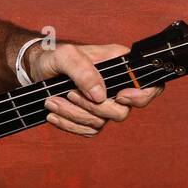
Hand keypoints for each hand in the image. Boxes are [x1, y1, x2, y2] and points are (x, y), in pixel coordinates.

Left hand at [26, 43, 162, 136]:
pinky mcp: (91, 118)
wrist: (37, 70)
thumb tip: (100, 96)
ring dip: (74, 115)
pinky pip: (87, 131)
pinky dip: (69, 125)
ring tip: (52, 101)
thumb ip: (83, 71)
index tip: (119, 96)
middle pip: (121, 112)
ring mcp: (104, 105)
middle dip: (92, 107)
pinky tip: (53, 114)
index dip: (142, 96)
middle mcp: (117, 87)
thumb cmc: (54, 57)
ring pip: (100, 123)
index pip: (150, 85)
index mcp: (121, 65)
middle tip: (69, 94)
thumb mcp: (65, 56)